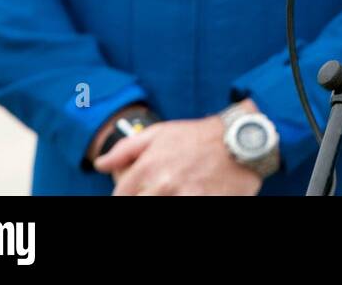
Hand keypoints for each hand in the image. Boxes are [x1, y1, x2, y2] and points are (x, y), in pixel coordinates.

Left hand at [93, 106, 263, 195]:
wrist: (242, 138)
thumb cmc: (200, 135)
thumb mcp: (161, 132)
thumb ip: (126, 149)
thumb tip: (99, 164)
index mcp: (147, 166)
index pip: (120, 197)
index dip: (126, 197)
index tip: (137, 193)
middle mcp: (162, 184)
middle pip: (138, 204)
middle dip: (144, 198)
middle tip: (161, 189)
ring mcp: (183, 196)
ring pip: (160, 208)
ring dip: (165, 200)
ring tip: (177, 190)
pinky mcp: (203, 203)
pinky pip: (186, 209)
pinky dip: (186, 200)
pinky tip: (192, 193)